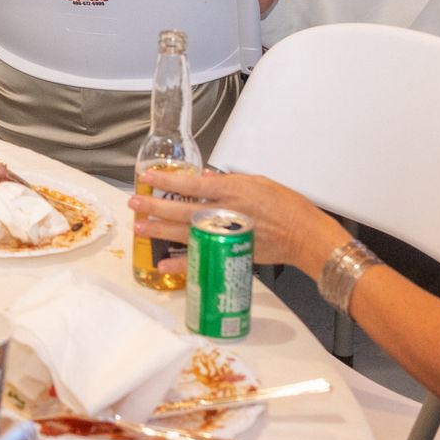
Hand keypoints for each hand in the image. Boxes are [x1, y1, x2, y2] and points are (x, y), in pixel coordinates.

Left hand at [128, 166, 335, 271]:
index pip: (192, 183)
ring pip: (186, 232)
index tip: (148, 177)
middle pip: (182, 209)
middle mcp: (226, 212)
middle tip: (135, 203)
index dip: (168, 180)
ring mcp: (227, 234)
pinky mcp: (231, 252)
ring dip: (161, 230)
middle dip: (155, 206)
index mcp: (233, 190)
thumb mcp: (257, 181)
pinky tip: (164, 262)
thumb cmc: (287, 206)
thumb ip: (228, 181)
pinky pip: (201, 257)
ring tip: (141, 228)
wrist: (304, 234)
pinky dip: (182, 261)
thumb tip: (205, 179)